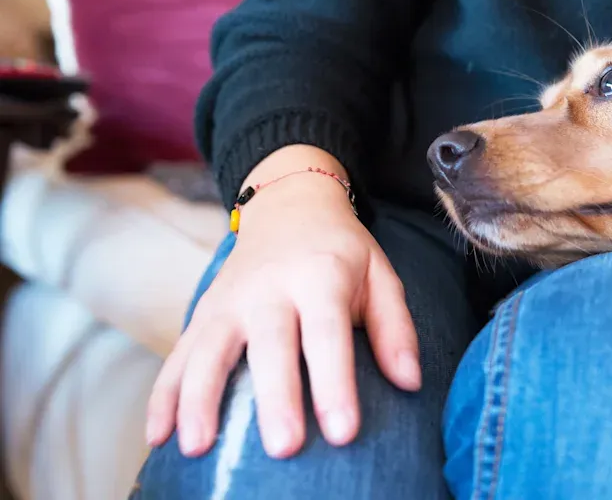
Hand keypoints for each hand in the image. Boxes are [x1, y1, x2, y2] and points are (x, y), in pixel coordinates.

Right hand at [145, 147, 420, 457]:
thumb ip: (395, 327)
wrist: (288, 204)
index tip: (343, 432)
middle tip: (283, 448)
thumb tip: (411, 382)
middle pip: (270, 345)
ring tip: (197, 447)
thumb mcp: (380, 275)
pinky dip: (163, 395)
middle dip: (275, 397)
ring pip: (208, 349)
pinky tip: (157, 436)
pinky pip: (178, 355)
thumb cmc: (341, 251)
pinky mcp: (203, 313)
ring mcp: (229, 300)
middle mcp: (269, 287)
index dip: (335, 382)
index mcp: (320, 275)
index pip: (327, 333)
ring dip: (199, 398)